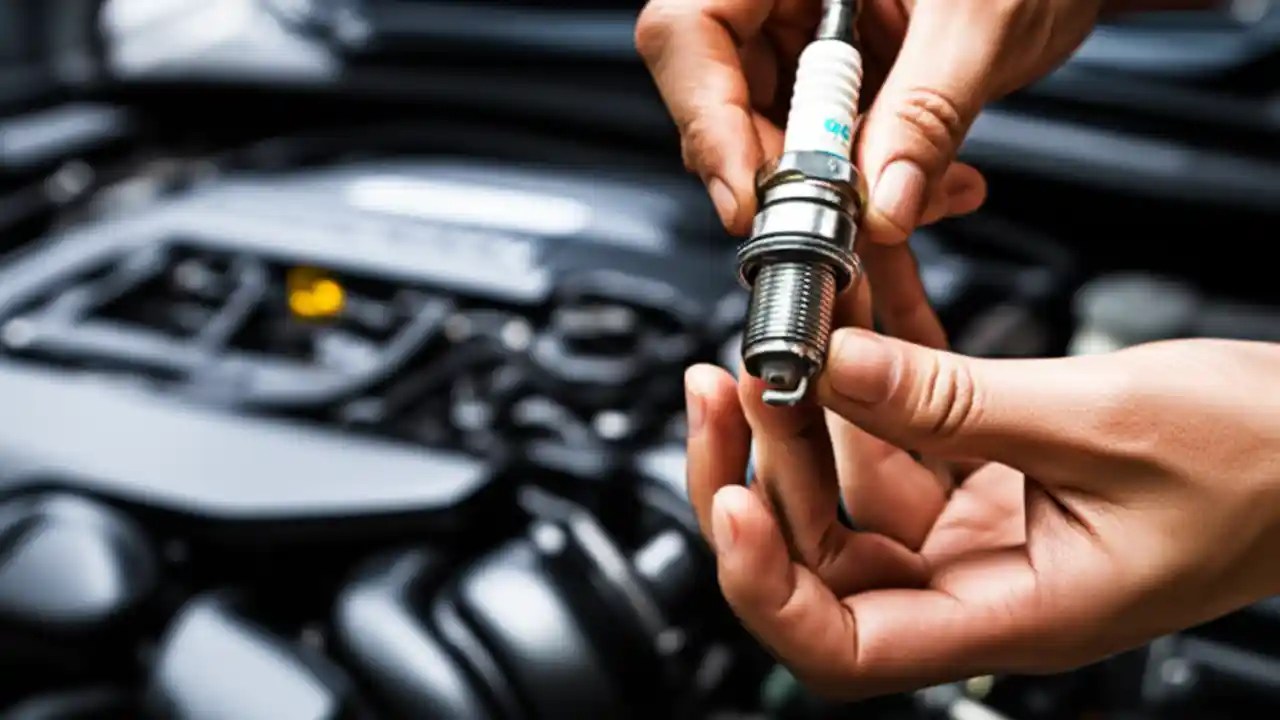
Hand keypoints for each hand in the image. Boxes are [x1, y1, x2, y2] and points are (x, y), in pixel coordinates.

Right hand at [636, 0, 1110, 347]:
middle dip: (784, 177)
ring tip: (892, 232)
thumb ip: (926, 112)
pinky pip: (831, 155)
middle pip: (724, 99)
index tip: (747, 195)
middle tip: (832, 226)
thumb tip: (880, 203)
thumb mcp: (983, 20)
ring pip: (779, 141)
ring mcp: (814, 41)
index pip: (691, 30)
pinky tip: (913, 220)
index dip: (703, 118)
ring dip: (835, 204)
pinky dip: (869, 200)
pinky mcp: (848, 85)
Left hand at [684, 334, 1279, 698]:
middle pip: (822, 548)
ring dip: (809, 397)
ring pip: (852, 475)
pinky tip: (857, 301)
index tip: (729, 502)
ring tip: (786, 317)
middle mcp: (979, 579)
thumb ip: (953, 399)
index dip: (765, 586)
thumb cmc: (1267, 466)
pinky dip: (876, 364)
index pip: (843, 644)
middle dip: (765, 461)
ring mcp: (980, 524)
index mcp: (1011, 613)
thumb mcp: (1099, 421)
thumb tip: (833, 364)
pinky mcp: (991, 470)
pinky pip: (905, 422)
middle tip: (726, 377)